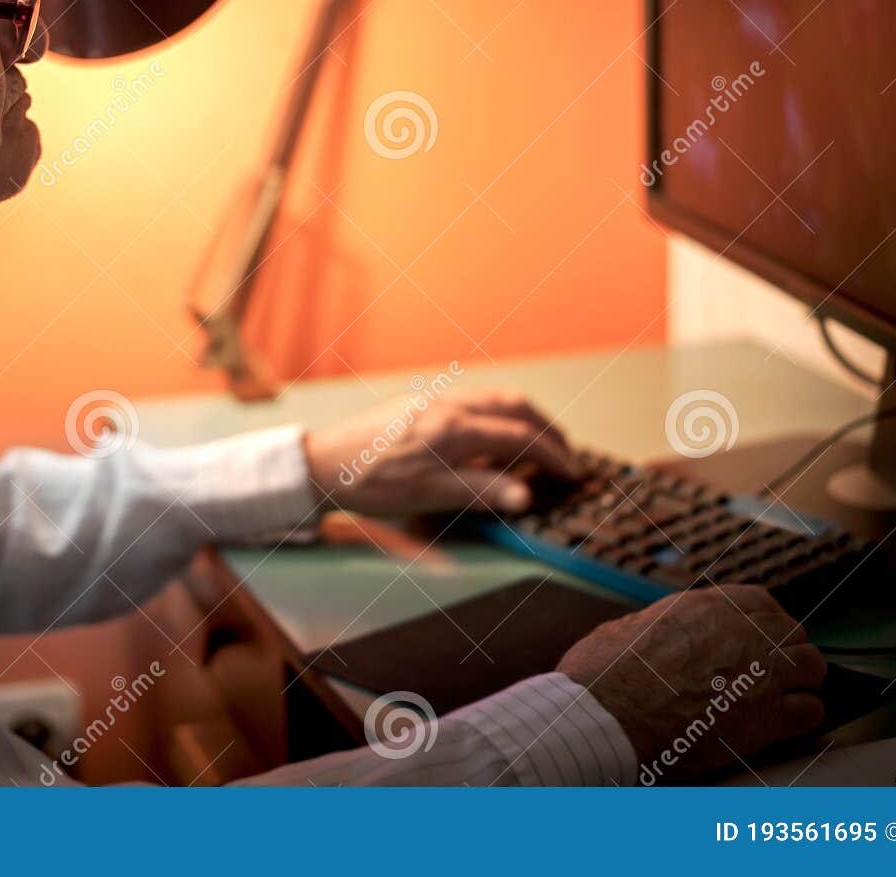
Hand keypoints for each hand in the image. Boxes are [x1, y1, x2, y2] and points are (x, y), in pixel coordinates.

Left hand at [302, 388, 582, 515]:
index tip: (574, 473)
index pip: (520, 436)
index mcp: (454, 428)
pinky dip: (498, 415)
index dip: (554, 455)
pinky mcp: (421, 402)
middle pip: (515, 406)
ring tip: (539, 443)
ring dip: (524, 418)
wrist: (322, 463)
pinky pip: (474, 400)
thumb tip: (526, 496)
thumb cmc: (371, 483)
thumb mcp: (429, 495)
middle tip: (567, 453)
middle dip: (548, 428)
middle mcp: (449, 404)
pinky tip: (495, 437)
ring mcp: (434, 399)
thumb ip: (480, 492)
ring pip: (495, 398)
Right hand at [558, 586, 827, 783]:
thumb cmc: (604, 674)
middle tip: (774, 670)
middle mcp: (740, 633)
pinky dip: (802, 718)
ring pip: (812, 666)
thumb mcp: (628, 627)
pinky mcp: (766, 718)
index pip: (760, 601)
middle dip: (786, 650)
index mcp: (706, 608)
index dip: (764, 621)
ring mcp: (759, 674)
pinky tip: (787, 723)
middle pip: (792, 631)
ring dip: (801, 681)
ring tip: (788, 694)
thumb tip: (658, 631)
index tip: (759, 637)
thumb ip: (660, 626)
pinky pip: (810, 711)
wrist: (606, 715)